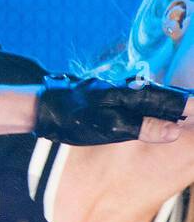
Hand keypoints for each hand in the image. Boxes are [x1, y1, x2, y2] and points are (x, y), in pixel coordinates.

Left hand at [33, 74, 189, 144]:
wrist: (43, 108)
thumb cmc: (73, 118)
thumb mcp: (108, 126)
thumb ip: (142, 127)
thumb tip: (175, 131)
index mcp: (134, 95)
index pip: (176, 101)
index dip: (193, 109)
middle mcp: (132, 90)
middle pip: (170, 98)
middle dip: (188, 108)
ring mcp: (122, 92)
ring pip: (158, 99)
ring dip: (175, 108)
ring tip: (187, 121)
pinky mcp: (114, 97)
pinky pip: (145, 102)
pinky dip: (158, 109)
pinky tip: (162, 117)